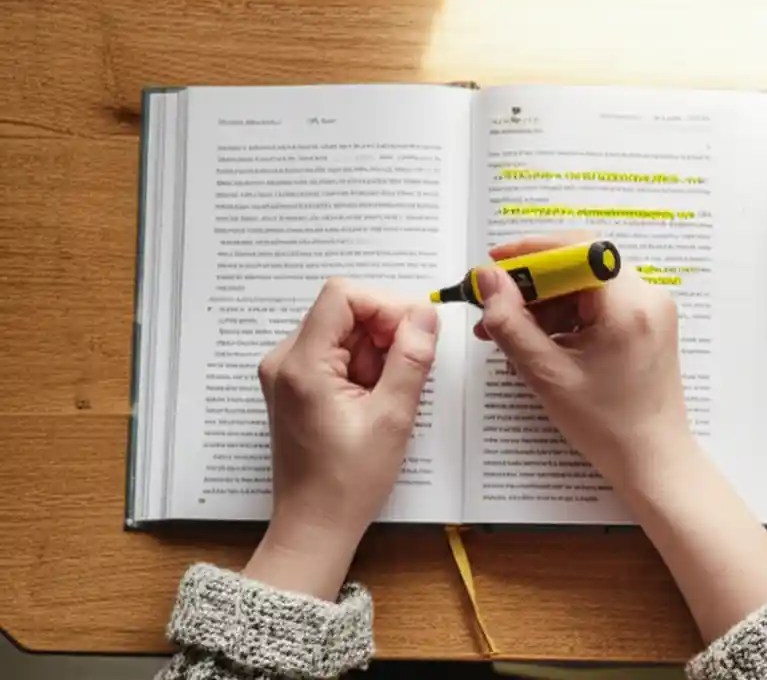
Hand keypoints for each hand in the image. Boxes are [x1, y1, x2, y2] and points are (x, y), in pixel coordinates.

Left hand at [243, 278, 438, 599]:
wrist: (314, 527)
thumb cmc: (349, 482)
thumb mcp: (393, 418)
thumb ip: (411, 359)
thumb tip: (426, 315)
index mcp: (302, 364)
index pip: (342, 295)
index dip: (385, 305)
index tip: (412, 335)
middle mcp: (284, 360)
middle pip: (342, 312)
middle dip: (383, 332)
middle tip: (406, 372)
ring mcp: (286, 374)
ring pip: (342, 333)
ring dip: (375, 352)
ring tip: (388, 395)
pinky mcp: (294, 387)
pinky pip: (334, 354)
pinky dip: (362, 367)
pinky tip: (374, 400)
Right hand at [473, 234, 695, 488]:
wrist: (654, 461)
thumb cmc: (607, 426)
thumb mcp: (548, 374)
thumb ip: (512, 323)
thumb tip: (487, 279)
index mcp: (629, 304)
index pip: (577, 249)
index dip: (530, 250)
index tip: (494, 264)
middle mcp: (648, 297)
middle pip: (580, 265)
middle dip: (532, 283)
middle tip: (493, 305)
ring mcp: (651, 311)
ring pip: (586, 285)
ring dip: (545, 303)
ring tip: (508, 333)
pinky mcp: (647, 325)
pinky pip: (599, 305)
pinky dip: (567, 317)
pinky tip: (538, 343)